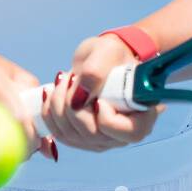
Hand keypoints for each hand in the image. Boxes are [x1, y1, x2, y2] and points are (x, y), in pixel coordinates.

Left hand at [41, 34, 165, 152]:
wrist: (100, 59)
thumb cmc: (112, 55)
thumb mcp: (107, 52)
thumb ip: (96, 71)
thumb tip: (78, 100)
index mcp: (142, 115)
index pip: (128, 132)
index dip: (107, 117)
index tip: (97, 96)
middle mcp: (123, 133)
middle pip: (93, 135)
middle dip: (72, 105)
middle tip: (70, 78)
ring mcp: (101, 138)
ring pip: (72, 136)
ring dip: (58, 105)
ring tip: (63, 80)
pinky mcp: (82, 137)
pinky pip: (60, 134)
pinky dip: (49, 113)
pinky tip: (51, 93)